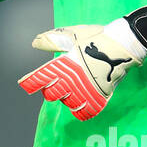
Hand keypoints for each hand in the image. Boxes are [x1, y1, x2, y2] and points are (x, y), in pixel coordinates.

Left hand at [18, 7, 146, 120]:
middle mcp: (71, 80)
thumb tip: (34, 43)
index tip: (25, 83)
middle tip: (57, 83)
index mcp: (62, 64)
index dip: (30, 82)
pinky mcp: (98, 97)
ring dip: (67, 98)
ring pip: (67, 104)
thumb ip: (52, 40)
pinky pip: (84, 112)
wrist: (122, 44)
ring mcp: (85, 90)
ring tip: (73, 89)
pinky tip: (82, 102)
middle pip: (50, 95)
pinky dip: (81, 110)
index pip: (39, 79)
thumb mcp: (71, 34)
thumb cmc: (96, 37)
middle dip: (50, 90)